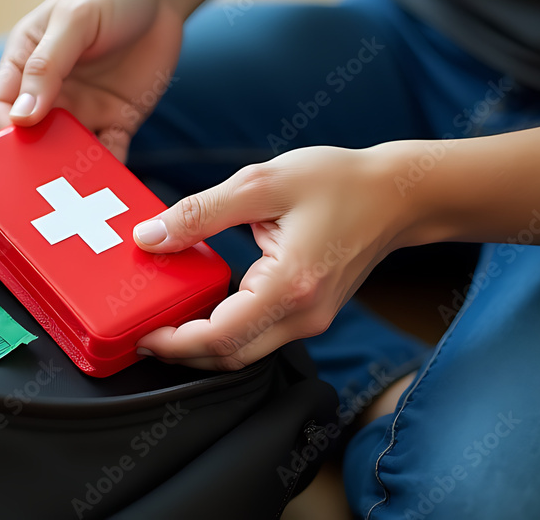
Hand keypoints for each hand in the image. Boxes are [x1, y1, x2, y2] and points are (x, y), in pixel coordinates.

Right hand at [0, 0, 182, 161]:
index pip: (1, 104)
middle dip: (36, 156)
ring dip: (71, 167)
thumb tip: (21, 115)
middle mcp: (51, 91)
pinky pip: (108, 152)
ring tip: (78, 181)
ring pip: (67, 150)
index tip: (18, 142)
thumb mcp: (74, 20)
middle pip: (32, 136)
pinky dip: (109, 166)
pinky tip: (111, 173)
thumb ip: (46, 65)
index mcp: (27, 62)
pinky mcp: (115, 120)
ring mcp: (83, 109)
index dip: (5, 127)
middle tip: (45, 173)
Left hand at [132, 145, 411, 370]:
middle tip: (141, 336)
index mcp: (290, 285)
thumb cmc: (336, 181)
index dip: (174, 344)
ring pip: (244, 354)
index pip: (220, 337)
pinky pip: (258, 337)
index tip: (141, 334)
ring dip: (201, 347)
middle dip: (181, 354)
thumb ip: (199, 213)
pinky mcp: (310, 315)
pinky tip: (200, 312)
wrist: (398, 194)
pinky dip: (224, 334)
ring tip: (164, 324)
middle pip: (229, 358)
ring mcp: (310, 321)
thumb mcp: (260, 184)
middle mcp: (303, 315)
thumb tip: (148, 237)